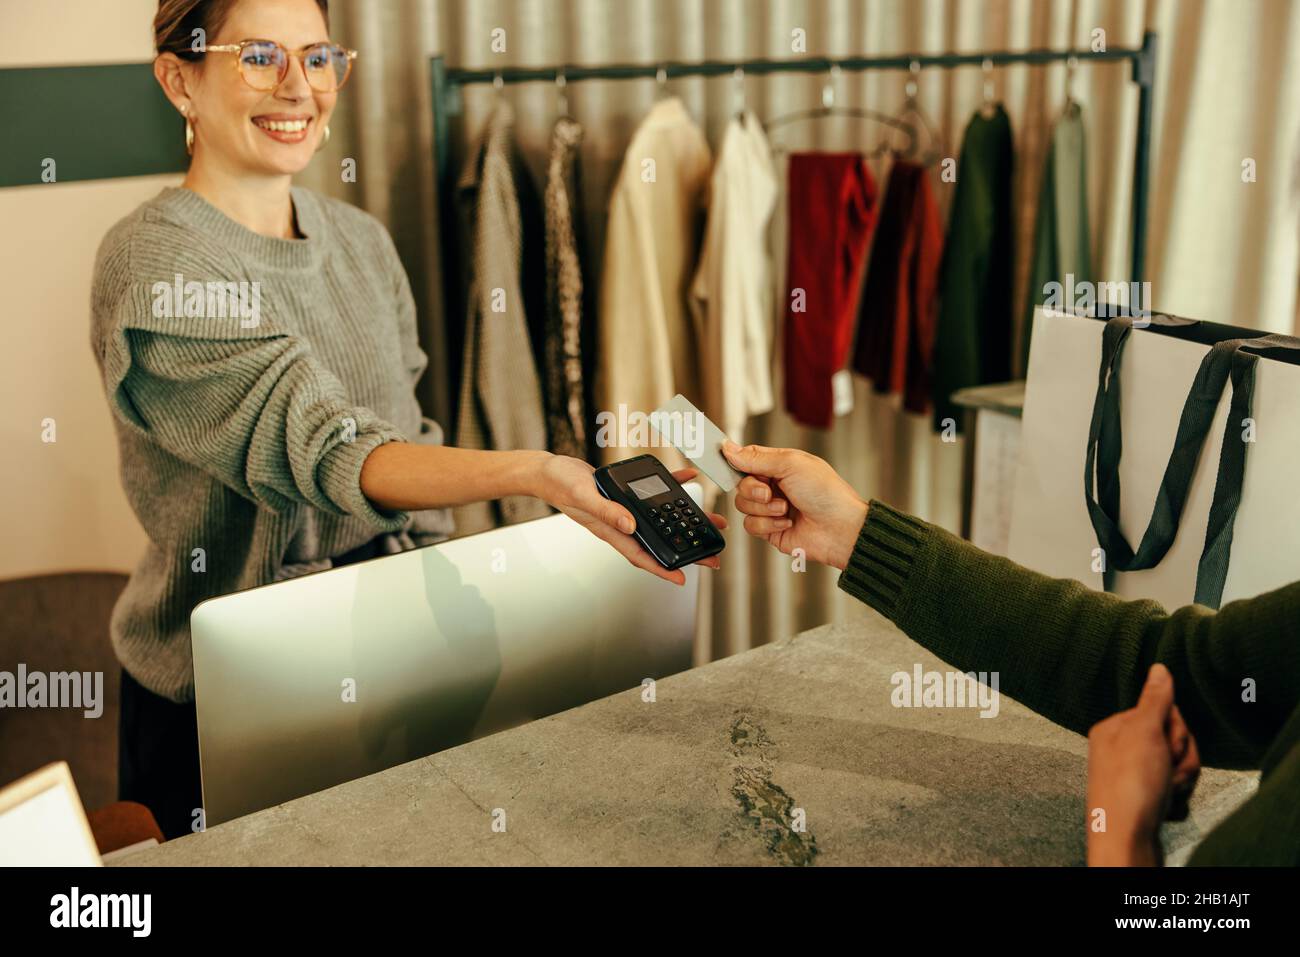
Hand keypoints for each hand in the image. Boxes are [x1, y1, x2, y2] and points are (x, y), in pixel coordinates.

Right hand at [534, 454, 727, 586]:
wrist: (549, 471)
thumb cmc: (560, 485)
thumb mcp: (584, 496)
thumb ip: (607, 512)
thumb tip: (631, 526)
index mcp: (611, 531)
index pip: (641, 555)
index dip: (661, 569)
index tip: (682, 578)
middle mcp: (621, 524)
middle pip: (658, 541)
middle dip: (685, 549)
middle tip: (711, 556)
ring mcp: (624, 511)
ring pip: (660, 520)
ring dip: (684, 520)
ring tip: (709, 521)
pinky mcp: (625, 495)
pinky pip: (652, 493)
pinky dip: (671, 485)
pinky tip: (687, 479)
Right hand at [722, 441, 867, 569]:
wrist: (841, 529)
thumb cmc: (827, 493)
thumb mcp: (791, 464)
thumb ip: (756, 457)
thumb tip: (729, 448)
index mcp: (780, 465)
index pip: (747, 458)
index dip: (735, 460)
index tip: (723, 459)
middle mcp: (774, 486)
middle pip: (741, 484)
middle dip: (753, 490)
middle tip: (770, 492)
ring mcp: (771, 508)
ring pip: (742, 506)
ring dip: (763, 509)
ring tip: (786, 509)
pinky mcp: (770, 530)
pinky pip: (751, 526)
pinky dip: (768, 525)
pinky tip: (787, 523)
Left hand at [1085, 663, 1201, 865]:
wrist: (1126, 838)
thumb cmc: (1130, 784)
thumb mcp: (1143, 732)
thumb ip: (1155, 699)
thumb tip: (1159, 667)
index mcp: (1115, 728)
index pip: (1164, 712)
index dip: (1175, 730)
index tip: (1164, 746)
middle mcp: (1121, 748)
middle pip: (1174, 739)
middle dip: (1180, 757)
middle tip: (1164, 773)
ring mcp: (1135, 774)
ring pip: (1179, 765)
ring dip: (1181, 779)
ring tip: (1165, 792)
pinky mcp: (1147, 797)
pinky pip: (1177, 789)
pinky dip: (1177, 798)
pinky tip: (1164, 806)